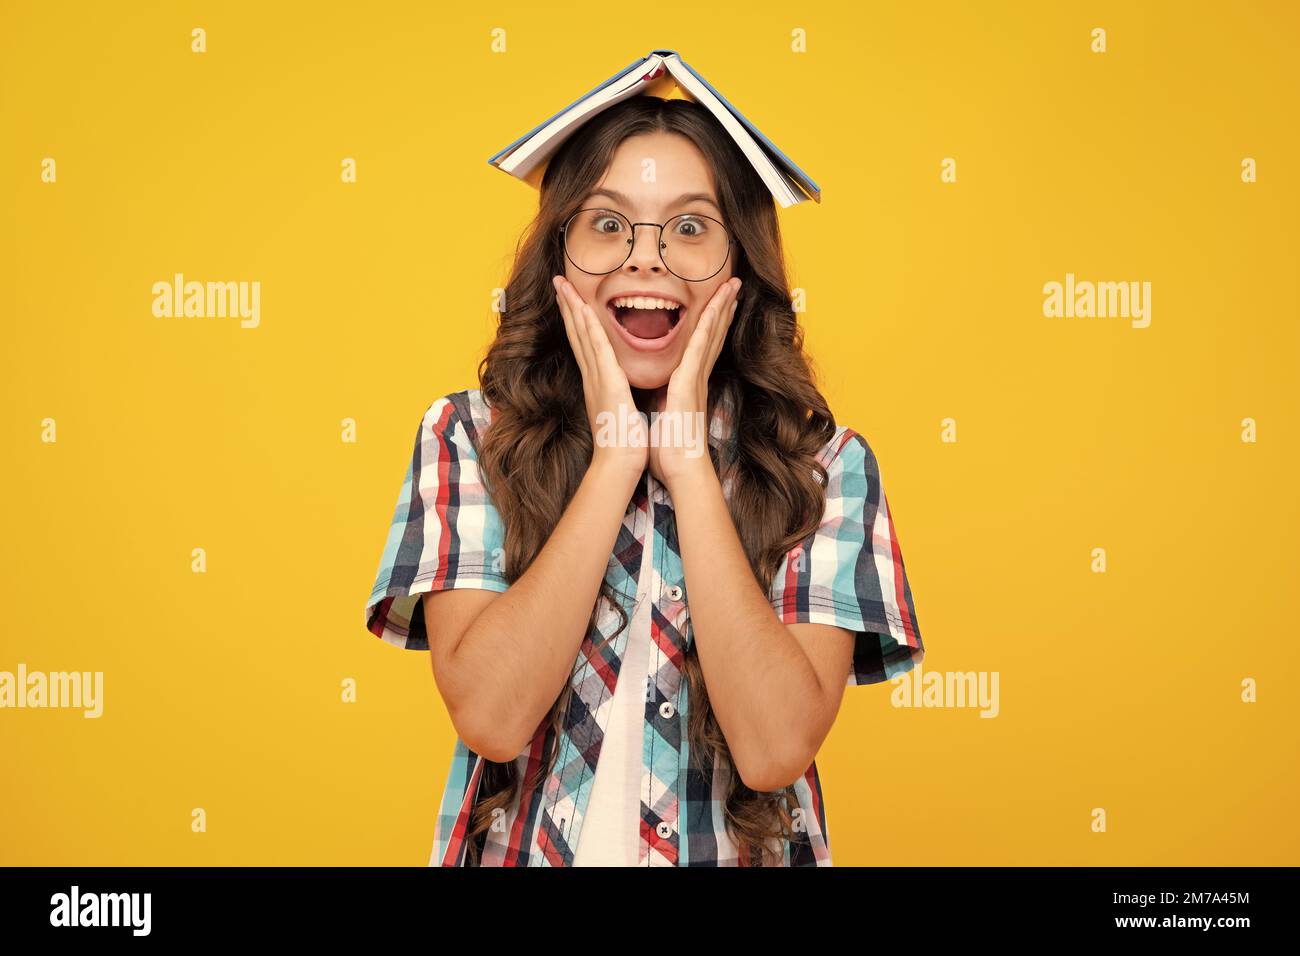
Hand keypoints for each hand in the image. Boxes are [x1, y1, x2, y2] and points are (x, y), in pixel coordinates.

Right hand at [553, 275, 648, 481]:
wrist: (621, 464)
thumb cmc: (624, 444)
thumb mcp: (621, 411)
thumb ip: (619, 396)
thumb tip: (622, 389)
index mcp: (598, 382)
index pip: (585, 344)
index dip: (577, 320)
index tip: (572, 299)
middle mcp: (593, 377)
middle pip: (576, 334)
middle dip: (568, 306)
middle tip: (559, 282)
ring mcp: (597, 378)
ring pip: (582, 335)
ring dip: (573, 308)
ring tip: (563, 284)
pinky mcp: (607, 382)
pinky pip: (597, 348)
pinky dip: (588, 327)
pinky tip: (582, 309)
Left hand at [648, 277, 739, 489]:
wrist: (680, 470)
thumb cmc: (671, 451)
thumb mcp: (663, 415)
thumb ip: (664, 400)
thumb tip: (657, 394)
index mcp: (688, 384)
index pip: (702, 347)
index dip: (711, 324)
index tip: (718, 304)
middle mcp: (696, 377)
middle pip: (713, 335)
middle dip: (723, 309)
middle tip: (733, 285)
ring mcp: (696, 378)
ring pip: (711, 334)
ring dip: (722, 308)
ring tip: (733, 286)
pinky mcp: (691, 382)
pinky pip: (702, 346)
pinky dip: (709, 324)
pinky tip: (716, 306)